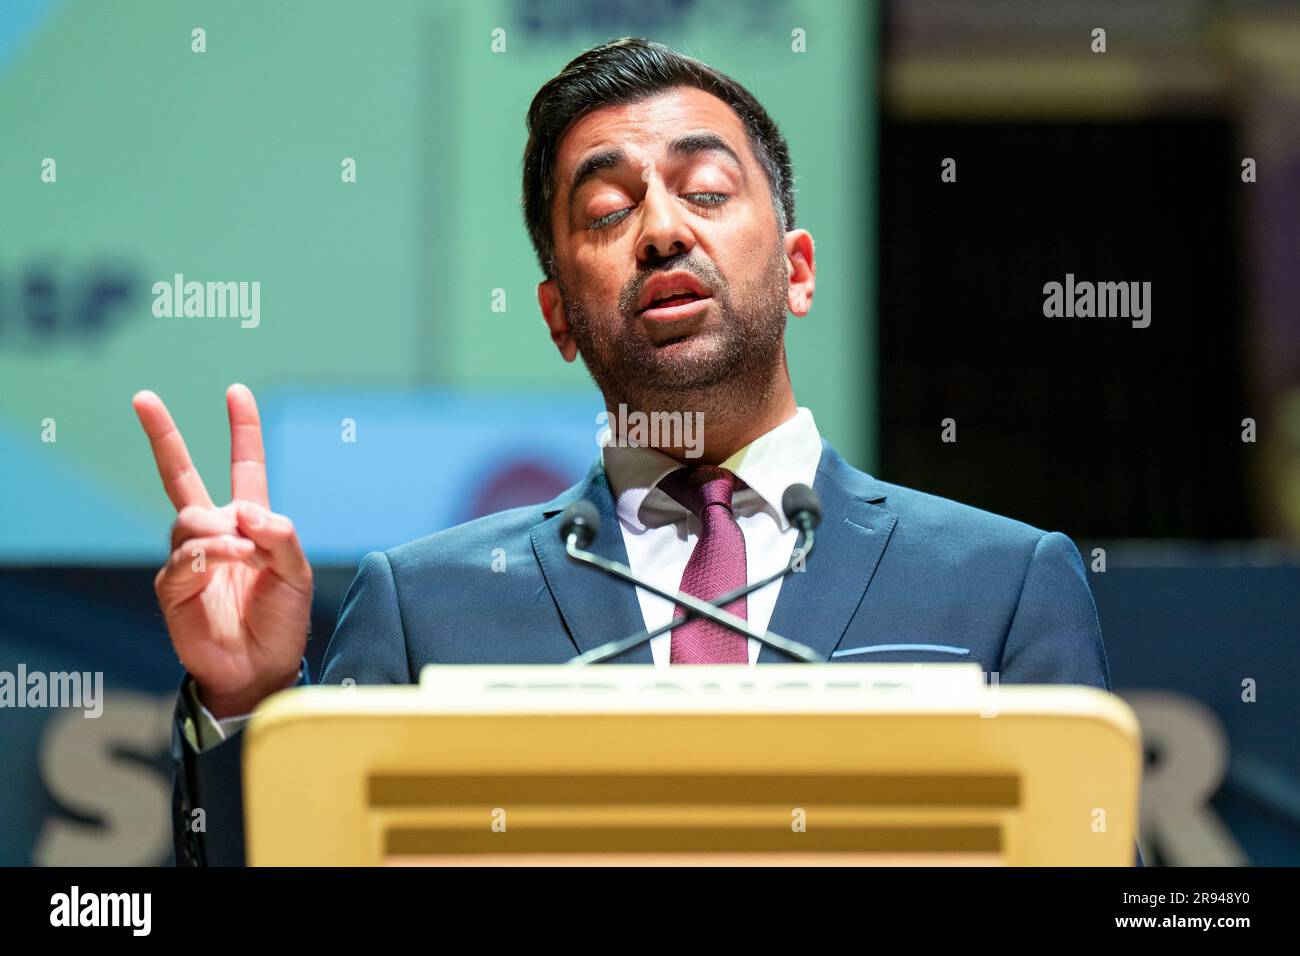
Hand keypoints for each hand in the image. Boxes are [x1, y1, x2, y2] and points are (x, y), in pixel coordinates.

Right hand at [133, 384, 311, 718]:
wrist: (262, 667)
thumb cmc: (282, 622)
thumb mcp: (298, 573)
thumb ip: (281, 534)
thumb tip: (245, 511)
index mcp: (249, 523)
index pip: (244, 467)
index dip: (242, 430)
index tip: (236, 392)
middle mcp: (215, 534)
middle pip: (179, 476)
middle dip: (162, 435)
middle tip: (143, 397)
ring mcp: (190, 558)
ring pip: (189, 519)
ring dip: (222, 532)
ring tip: (246, 554)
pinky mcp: (173, 587)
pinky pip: (186, 556)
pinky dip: (213, 553)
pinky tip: (234, 560)